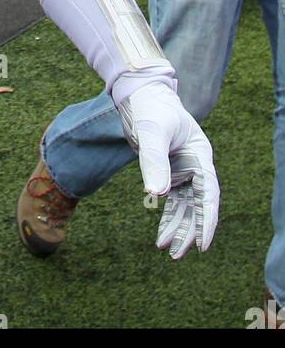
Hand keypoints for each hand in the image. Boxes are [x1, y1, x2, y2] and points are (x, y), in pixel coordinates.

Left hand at [118, 82, 218, 257]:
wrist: (139, 93)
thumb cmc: (149, 108)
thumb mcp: (151, 132)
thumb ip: (153, 161)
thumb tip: (156, 194)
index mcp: (200, 155)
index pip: (208, 193)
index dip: (207, 219)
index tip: (202, 243)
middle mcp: (196, 165)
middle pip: (198, 205)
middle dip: (191, 231)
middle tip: (179, 254)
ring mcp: (183, 170)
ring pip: (185, 207)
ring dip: (179, 228)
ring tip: (169, 251)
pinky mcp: (169, 172)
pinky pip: (173, 200)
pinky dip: (168, 217)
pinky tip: (162, 235)